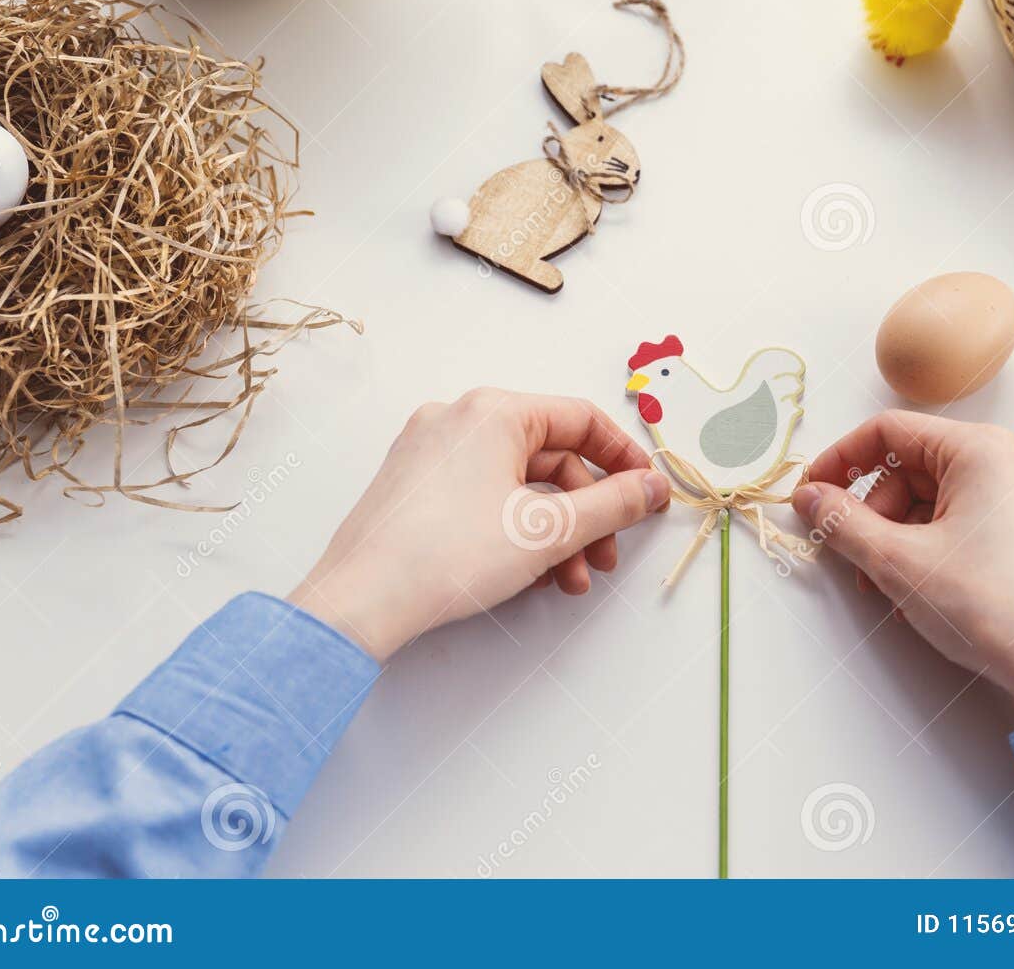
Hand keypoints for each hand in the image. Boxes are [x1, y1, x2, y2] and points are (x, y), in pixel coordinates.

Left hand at [289, 389, 669, 661]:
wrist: (361, 601)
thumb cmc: (448, 557)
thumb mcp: (549, 532)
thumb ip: (613, 505)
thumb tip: (651, 488)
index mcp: (493, 412)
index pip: (581, 419)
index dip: (624, 459)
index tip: (646, 495)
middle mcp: (457, 419)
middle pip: (550, 456)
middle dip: (587, 513)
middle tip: (606, 556)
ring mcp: (429, 451)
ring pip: (517, 482)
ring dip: (554, 531)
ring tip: (568, 581)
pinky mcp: (413, 485)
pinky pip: (483, 494)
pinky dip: (514, 528)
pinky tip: (529, 574)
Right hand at [791, 411, 1013, 714]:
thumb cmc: (991, 607)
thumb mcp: (897, 561)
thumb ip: (842, 522)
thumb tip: (809, 497)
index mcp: (983, 449)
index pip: (889, 432)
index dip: (840, 461)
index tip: (812, 494)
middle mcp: (1012, 460)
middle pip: (913, 468)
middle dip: (874, 514)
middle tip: (855, 559)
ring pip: (937, 499)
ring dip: (900, 539)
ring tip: (889, 589)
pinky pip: (966, 521)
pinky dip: (933, 548)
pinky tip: (922, 593)